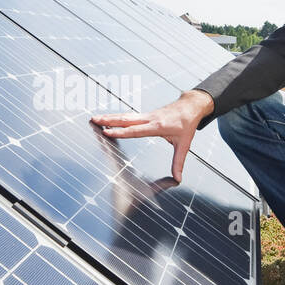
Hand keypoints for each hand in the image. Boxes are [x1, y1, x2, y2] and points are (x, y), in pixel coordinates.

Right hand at [88, 90, 213, 182]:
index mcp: (157, 127)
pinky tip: (109, 118)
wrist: (190, 106)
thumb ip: (179, 162)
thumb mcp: (184, 145)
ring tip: (95, 118)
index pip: (135, 130)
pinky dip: (117, 116)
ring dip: (110, 117)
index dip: (120, 132)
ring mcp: (147, 115)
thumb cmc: (187, 124)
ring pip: (125, 116)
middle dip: (109, 120)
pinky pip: (129, 115)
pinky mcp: (146, 114)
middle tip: (94, 120)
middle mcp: (149, 119)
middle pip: (126, 120)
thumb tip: (178, 178)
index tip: (107, 132)